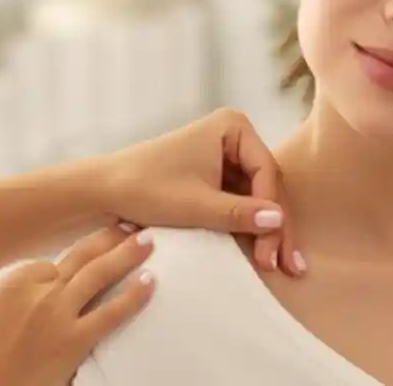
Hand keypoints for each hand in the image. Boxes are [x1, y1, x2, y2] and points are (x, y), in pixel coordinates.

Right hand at [0, 227, 154, 385]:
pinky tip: (150, 282)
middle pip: (81, 256)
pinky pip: (112, 313)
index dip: (75, 257)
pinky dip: (134, 295)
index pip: (52, 262)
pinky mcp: (74, 341)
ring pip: (99, 273)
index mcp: (13, 284)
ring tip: (148, 239)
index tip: (93, 248)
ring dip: (126, 253)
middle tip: (129, 225)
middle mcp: (37, 292)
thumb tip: (4, 296)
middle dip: (108, 238)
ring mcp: (57, 314)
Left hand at [96, 108, 302, 276]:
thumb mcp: (195, 205)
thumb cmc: (144, 188)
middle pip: (266, 187)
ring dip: (268, 232)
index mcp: (231, 127)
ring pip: (257, 198)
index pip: (266, 174)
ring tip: (282, 266)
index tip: (271, 252)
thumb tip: (278, 219)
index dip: (272, 214)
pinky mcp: (215, 176)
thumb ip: (238, 213)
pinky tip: (263, 255)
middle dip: (276, 227)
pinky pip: (241, 202)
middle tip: (289, 265)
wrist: (104, 189)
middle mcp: (233, 136)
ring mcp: (225, 156)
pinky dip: (249, 228)